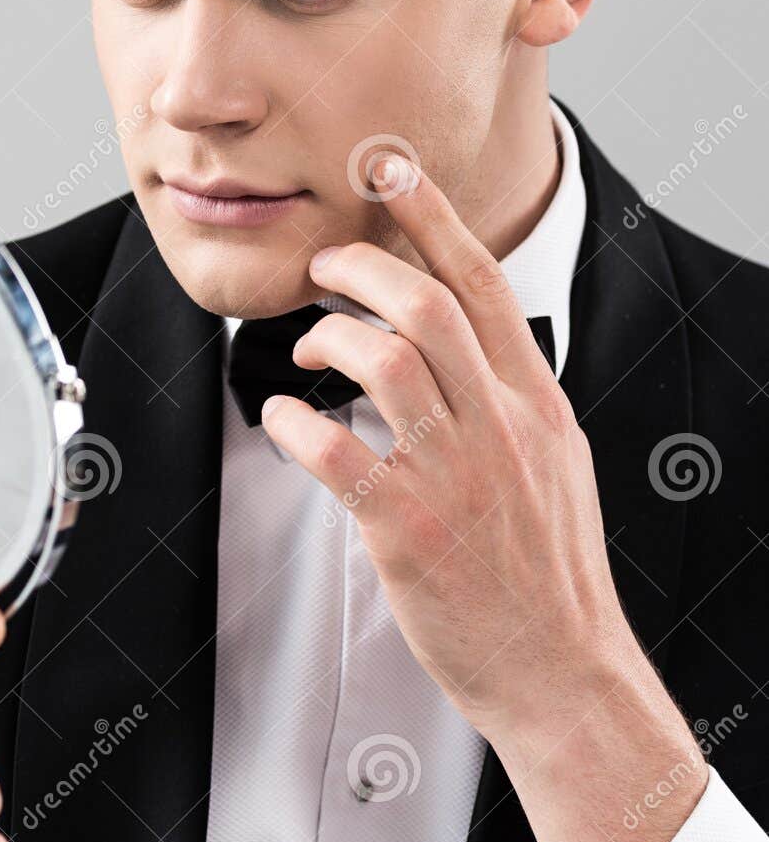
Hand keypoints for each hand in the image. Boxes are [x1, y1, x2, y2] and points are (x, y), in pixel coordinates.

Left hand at [261, 154, 705, 841]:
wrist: (562, 672)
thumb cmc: (549, 575)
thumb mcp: (558, 466)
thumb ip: (515, 402)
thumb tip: (480, 353)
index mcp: (535, 404)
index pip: (484, 284)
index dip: (432, 217)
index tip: (392, 169)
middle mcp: (500, 426)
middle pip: (425, 304)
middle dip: (358, 268)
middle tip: (322, 272)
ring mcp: (455, 476)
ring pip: (383, 360)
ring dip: (326, 338)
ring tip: (304, 350)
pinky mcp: (406, 530)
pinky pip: (335, 451)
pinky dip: (292, 423)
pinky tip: (280, 419)